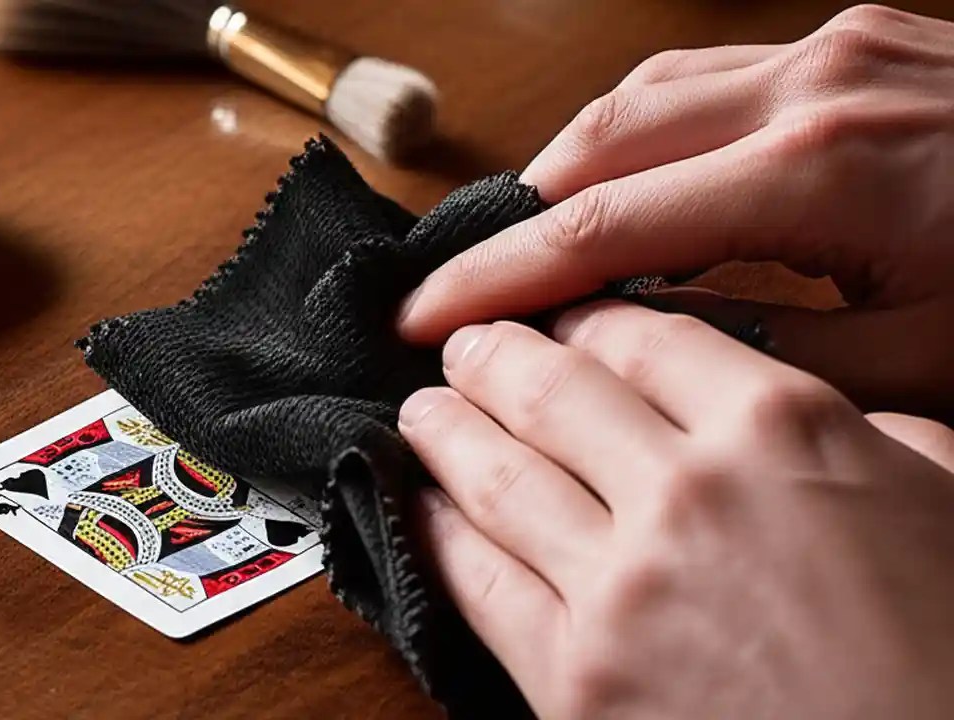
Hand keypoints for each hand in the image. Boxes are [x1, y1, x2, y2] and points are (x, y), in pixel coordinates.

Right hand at [397, 5, 953, 413]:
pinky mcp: (854, 40)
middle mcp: (810, 86)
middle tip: (462, 289)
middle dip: (514, 217)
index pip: (603, 224)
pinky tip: (629, 181)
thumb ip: (754, 352)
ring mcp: (832, 48)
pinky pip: (705, 76)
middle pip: (600, 137)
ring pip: (642, 93)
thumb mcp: (915, 362)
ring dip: (570, 168)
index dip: (498, 278)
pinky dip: (641, 132)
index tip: (423, 318)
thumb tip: (636, 339)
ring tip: (529, 246)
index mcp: (819, 170)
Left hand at [399, 305, 953, 718]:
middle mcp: (684, 490)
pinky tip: (418, 504)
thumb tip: (823, 412)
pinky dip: (437, 533)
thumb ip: (869, 435)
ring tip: (422, 408)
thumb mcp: (946, 502)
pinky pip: (479, 583)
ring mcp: (619, 586)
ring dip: (448, 431)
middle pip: (552, 392)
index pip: (647, 341)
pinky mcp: (574, 678)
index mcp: (779, 429)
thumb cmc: (949, 656)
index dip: (588, 322)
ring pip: (498, 476)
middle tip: (463, 346)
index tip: (561, 320)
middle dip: (494, 358)